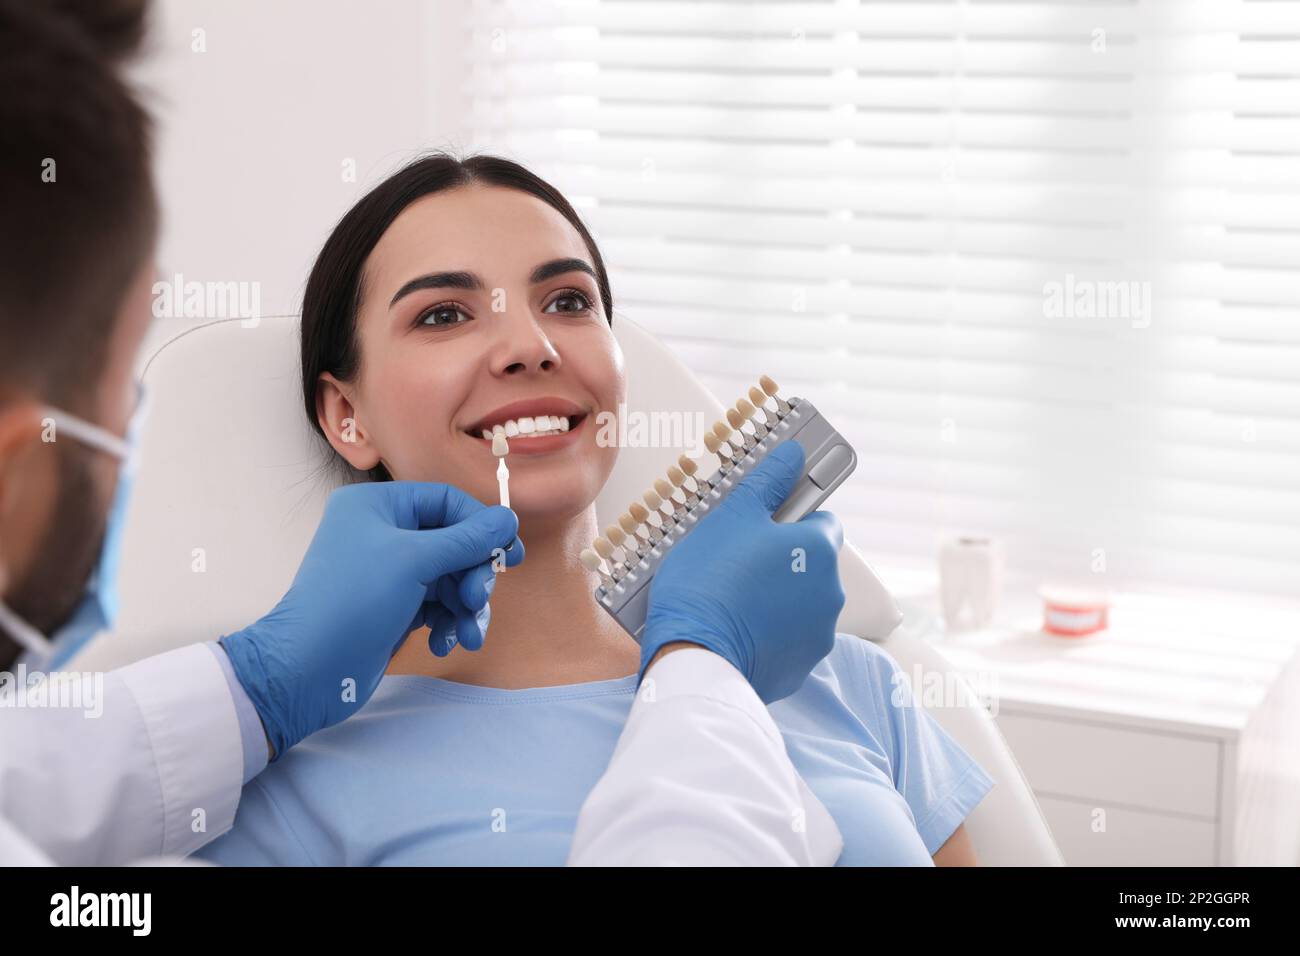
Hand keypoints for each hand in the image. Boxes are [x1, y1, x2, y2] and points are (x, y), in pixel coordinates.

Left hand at [221, 481, 523, 755]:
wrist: (307, 670)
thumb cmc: (355, 601)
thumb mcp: (415, 562)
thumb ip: (466, 539)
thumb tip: (508, 519)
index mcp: (378, 506)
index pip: (446, 502)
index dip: (480, 526)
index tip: (510, 555)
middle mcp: (382, 532)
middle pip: (452, 542)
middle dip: (471, 575)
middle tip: (477, 600)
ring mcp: (388, 572)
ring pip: (448, 578)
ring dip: (465, 606)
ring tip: (469, 635)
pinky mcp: (393, 607)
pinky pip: (435, 605)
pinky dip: (447, 623)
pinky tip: (443, 645)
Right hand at [641, 441, 844, 702]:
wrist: (694, 656)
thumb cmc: (710, 580)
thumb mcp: (732, 516)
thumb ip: (769, 482)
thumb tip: (794, 453)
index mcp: (820, 551)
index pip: (822, 522)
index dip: (792, 520)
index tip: (761, 528)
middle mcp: (831, 593)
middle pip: (812, 565)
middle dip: (782, 562)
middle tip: (737, 563)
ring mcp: (819, 635)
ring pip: (800, 603)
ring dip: (777, 598)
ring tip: (733, 600)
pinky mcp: (800, 668)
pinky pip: (788, 639)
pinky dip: (769, 633)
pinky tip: (736, 630)